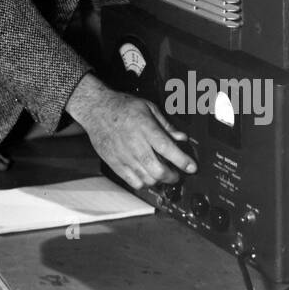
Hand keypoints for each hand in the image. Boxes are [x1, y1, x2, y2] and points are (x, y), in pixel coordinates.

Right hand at [67, 73, 195, 189]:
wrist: (96, 109)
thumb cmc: (122, 106)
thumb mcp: (148, 107)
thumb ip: (166, 125)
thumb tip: (181, 137)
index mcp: (145, 128)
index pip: (168, 149)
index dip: (182, 161)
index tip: (191, 167)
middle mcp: (134, 143)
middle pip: (158, 170)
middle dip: (172, 176)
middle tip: (176, 174)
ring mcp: (123, 155)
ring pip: (147, 179)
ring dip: (158, 180)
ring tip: (161, 174)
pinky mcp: (114, 162)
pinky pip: (132, 181)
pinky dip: (143, 182)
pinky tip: (146, 175)